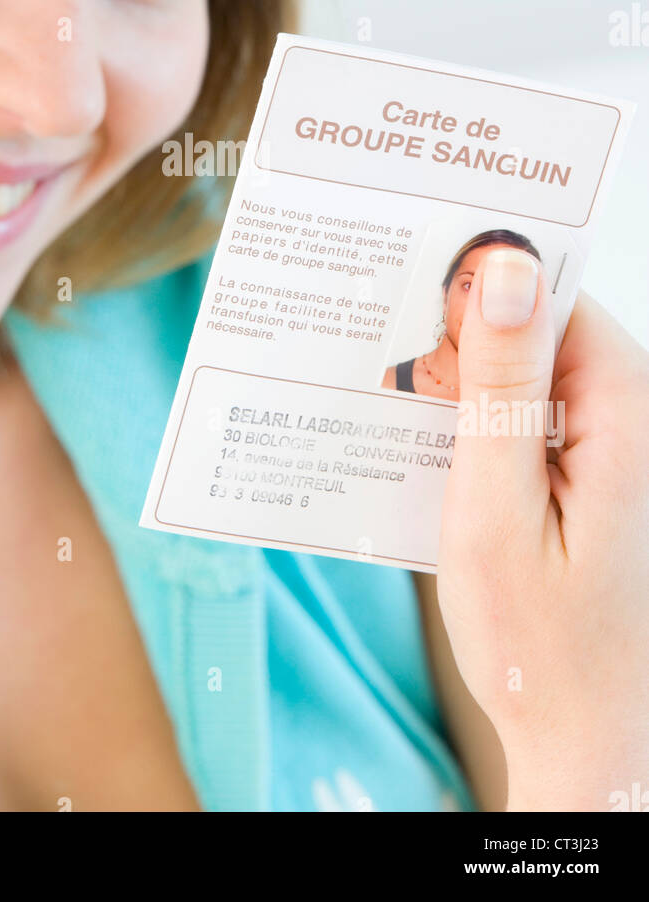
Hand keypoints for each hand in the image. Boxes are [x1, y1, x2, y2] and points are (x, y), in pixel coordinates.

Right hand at [436, 247, 648, 810]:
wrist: (588, 741)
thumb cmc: (542, 647)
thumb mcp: (498, 510)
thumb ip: (502, 387)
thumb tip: (505, 271)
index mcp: (626, 411)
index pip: (552, 293)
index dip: (478, 281)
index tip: (407, 281)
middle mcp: (631, 415)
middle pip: (539, 324)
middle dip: (462, 333)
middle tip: (389, 360)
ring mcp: (613, 444)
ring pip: (528, 366)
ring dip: (464, 381)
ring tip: (404, 413)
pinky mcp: (593, 469)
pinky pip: (531, 410)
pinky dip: (478, 419)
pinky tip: (431, 447)